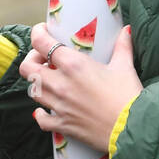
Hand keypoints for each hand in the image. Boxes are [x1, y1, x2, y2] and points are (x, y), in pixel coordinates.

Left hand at [21, 22, 142, 151]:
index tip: (43, 31)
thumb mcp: (124, 66)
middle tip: (44, 59)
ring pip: (32, 91)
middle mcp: (60, 83)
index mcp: (73, 64)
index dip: (37, 33)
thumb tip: (127, 29)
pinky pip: (41, 119)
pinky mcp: (63, 125)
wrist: (131, 129)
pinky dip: (41, 114)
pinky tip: (47, 110)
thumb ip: (122, 45)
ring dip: (37, 83)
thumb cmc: (128, 96)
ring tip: (49, 81)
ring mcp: (59, 106)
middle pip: (27, 68)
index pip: (41, 42)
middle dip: (32, 60)